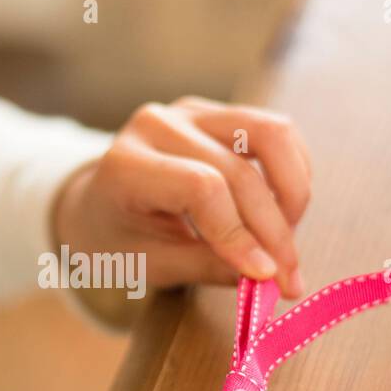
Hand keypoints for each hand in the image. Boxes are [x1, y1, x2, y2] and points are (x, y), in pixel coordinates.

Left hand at [53, 96, 312, 300]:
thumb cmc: (118, 238)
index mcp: (126, 164)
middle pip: (240, 171)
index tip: (264, 276)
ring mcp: (191, 112)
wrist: (97, 204)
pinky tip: (287, 211)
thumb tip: (266, 276)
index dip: (239, 233)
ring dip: (293, 191)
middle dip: (273, 230)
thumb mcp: (149, 264)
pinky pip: (274, 131)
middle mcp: (159, 126)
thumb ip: (205, 267)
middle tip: (289, 279)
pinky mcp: (218, 112)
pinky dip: (293, 171)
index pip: (201, 188)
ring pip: (270, 133)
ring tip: (289, 237)